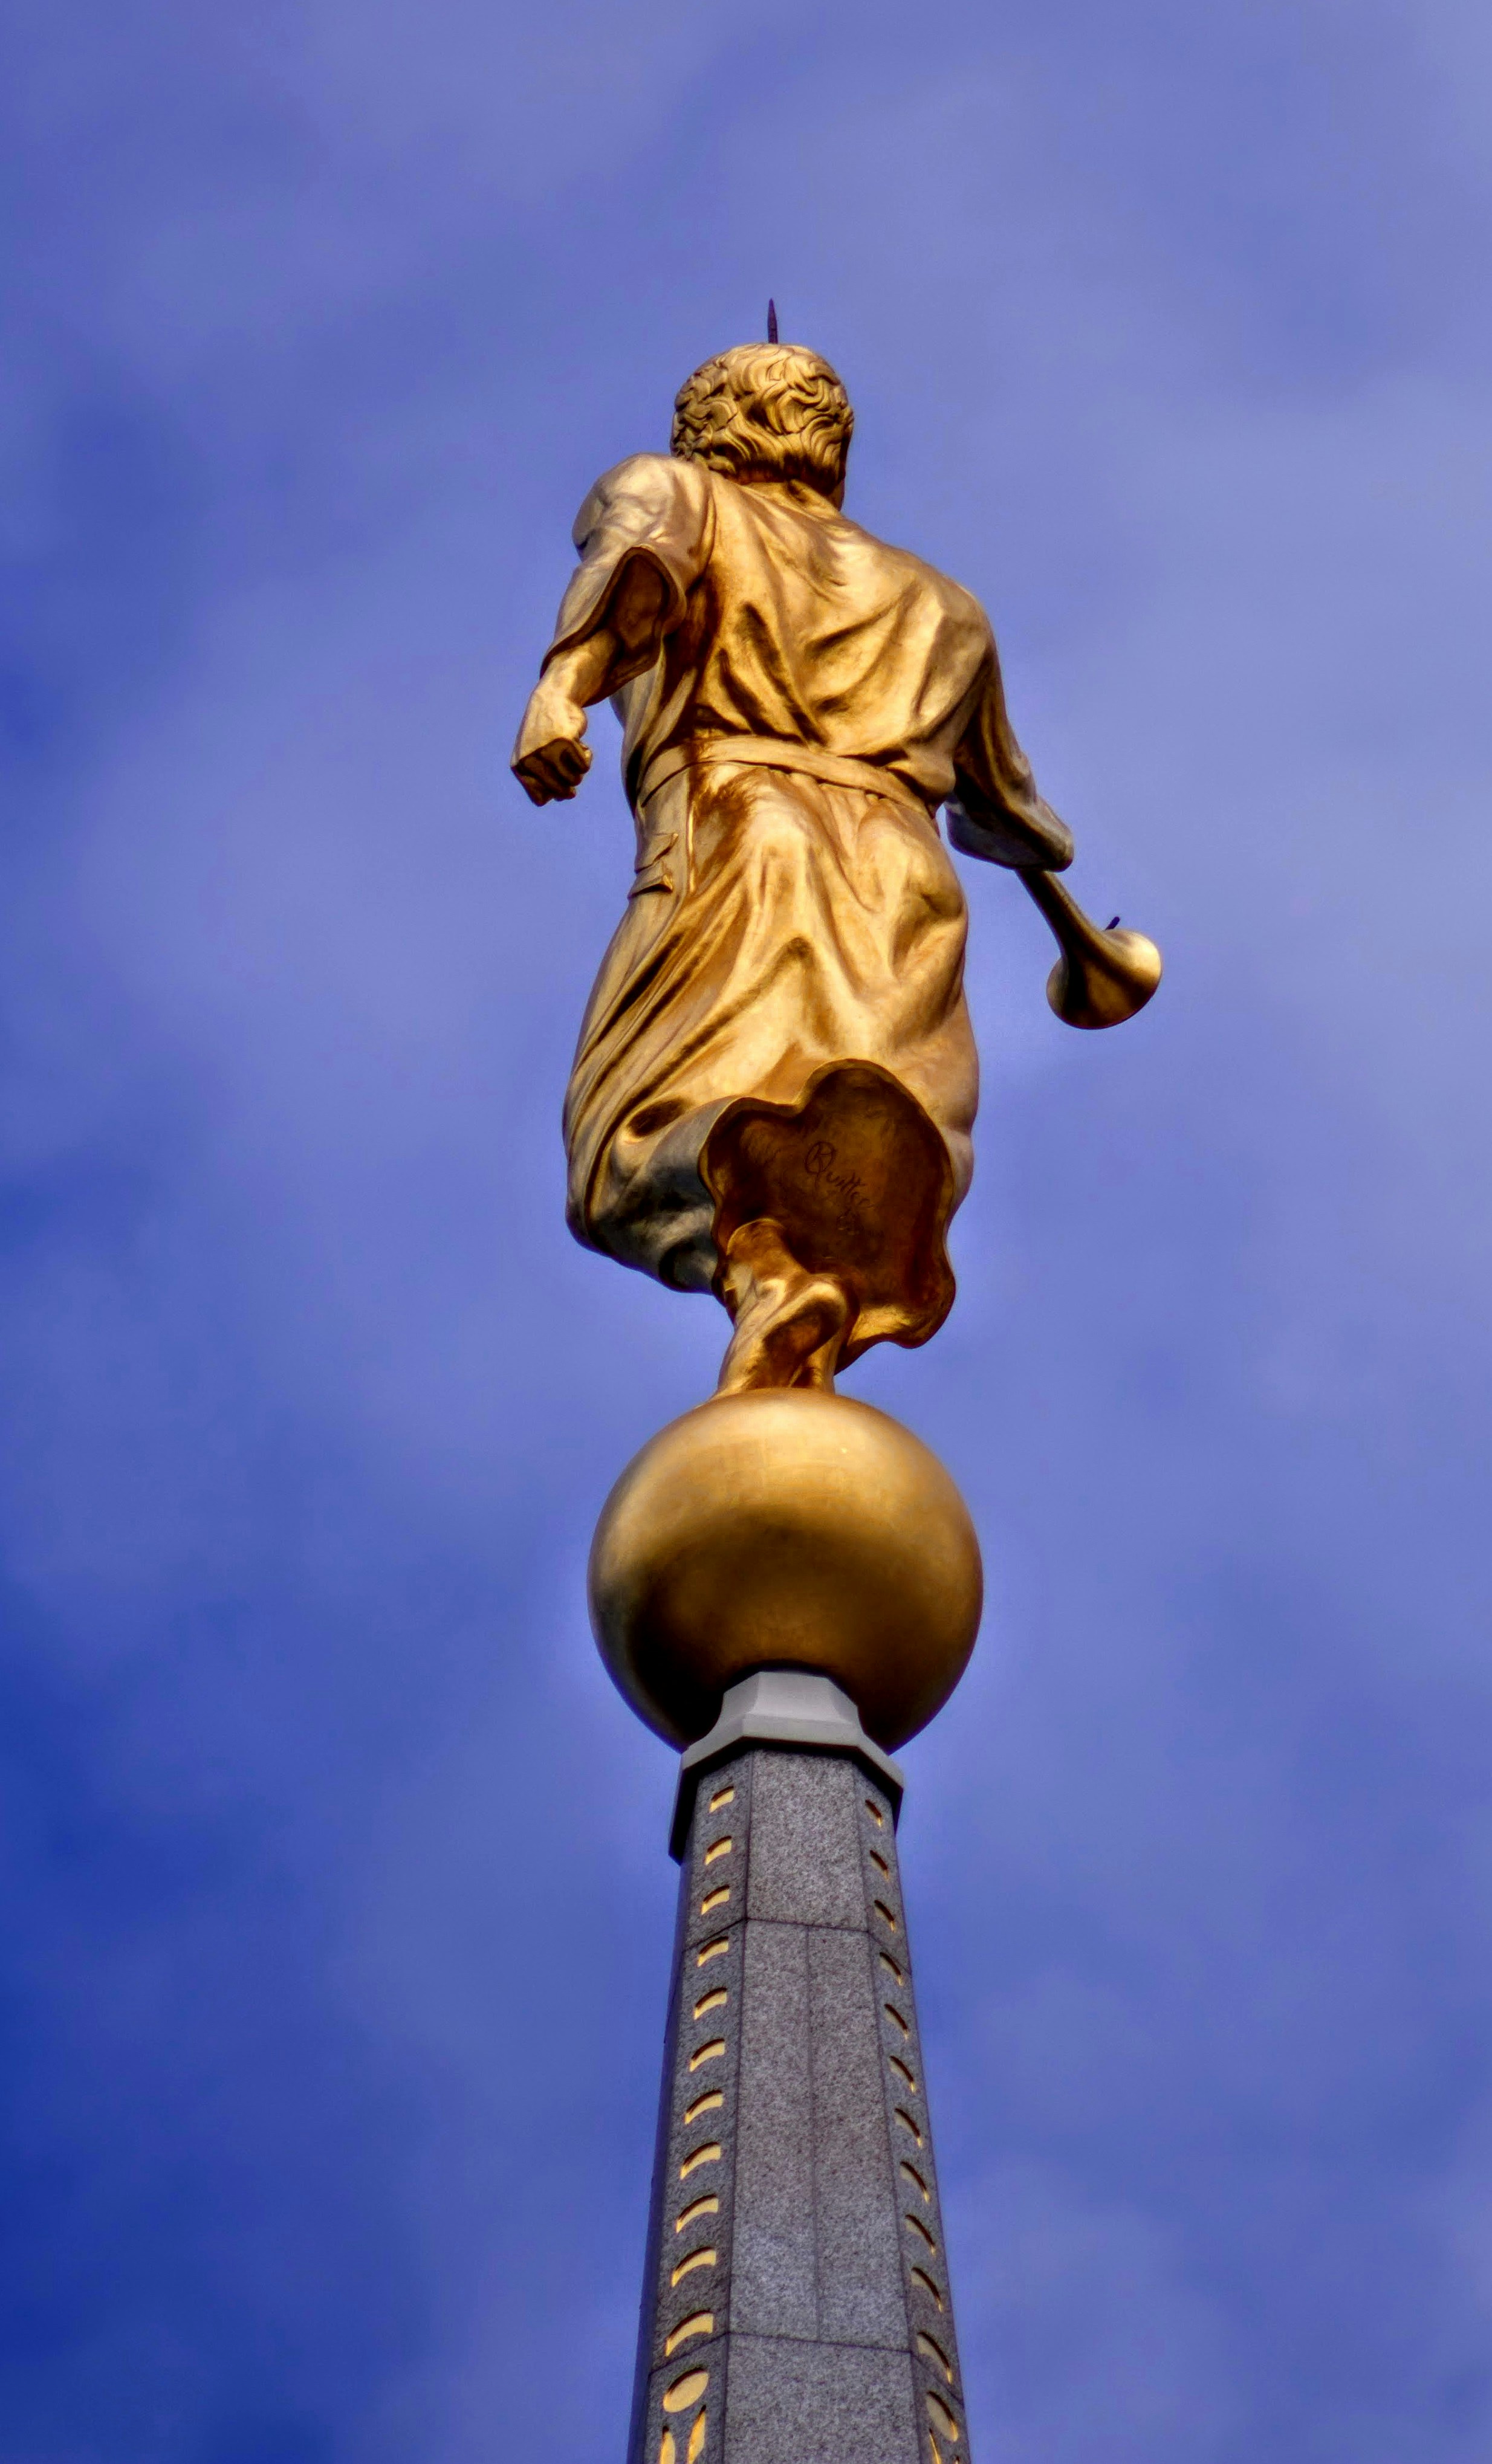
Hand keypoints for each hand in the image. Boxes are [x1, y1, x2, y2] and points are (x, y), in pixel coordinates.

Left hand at [512, 674, 592, 804]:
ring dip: (579, 770)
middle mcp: (530, 760)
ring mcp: (547, 751)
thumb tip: (560, 797)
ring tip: (573, 752)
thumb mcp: (536, 758)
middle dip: (570, 784)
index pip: (540, 799)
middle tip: (570, 768)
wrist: (552, 700)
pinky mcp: (565, 741)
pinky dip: (587, 756)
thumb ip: (544, 781)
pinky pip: (584, 765)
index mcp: (519, 767)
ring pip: (574, 780)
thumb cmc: (544, 733)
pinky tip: (580, 743)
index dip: (553, 793)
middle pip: (560, 792)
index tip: (557, 779)